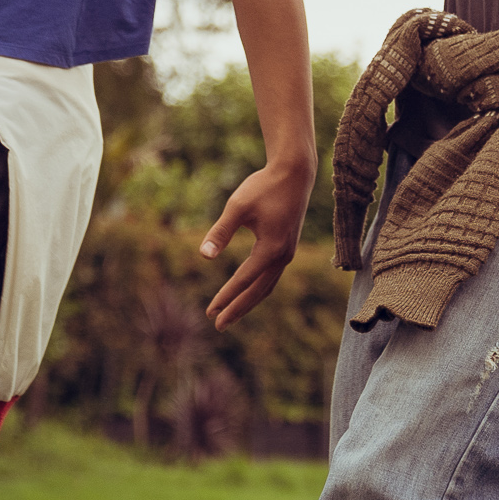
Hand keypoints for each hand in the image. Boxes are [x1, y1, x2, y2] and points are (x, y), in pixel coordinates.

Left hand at [199, 155, 312, 328]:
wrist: (295, 173)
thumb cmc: (264, 186)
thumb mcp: (237, 206)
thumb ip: (220, 232)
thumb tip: (203, 256)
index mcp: (270, 249)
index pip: (243, 281)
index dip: (225, 297)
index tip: (209, 312)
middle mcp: (282, 256)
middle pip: (257, 292)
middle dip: (237, 309)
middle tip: (217, 325)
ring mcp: (287, 254)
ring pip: (267, 287)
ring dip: (248, 303)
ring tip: (230, 316)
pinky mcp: (287, 248)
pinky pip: (271, 277)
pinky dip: (258, 289)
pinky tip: (246, 292)